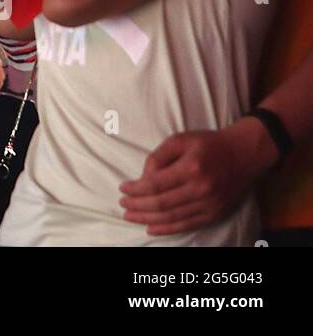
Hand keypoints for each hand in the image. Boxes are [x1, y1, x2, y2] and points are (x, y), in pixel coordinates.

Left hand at [119, 119, 276, 236]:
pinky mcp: (216, 213)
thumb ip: (158, 156)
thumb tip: (143, 177)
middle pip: (161, 204)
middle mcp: (201, 189)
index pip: (155, 185)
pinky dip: (167, 229)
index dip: (136, 189)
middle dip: (138, 206)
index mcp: (190, 168)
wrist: (245, 153)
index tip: (122, 189)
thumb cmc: (208, 143)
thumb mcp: (180, 140)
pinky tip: (151, 228)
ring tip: (130, 217)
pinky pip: (187, 225)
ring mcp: (210, 204)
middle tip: (122, 205)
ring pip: (172, 217)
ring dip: (148, 219)